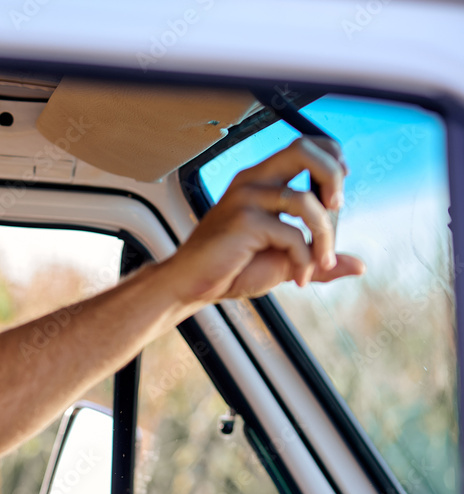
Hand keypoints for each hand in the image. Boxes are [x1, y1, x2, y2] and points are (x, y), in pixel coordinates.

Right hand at [168, 137, 364, 303]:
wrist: (194, 286)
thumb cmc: (232, 268)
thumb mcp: (286, 259)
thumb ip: (319, 256)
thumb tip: (359, 266)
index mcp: (261, 180)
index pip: (306, 147)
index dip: (332, 162)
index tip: (336, 199)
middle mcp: (253, 181)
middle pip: (304, 149)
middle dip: (333, 176)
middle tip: (337, 209)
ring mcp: (246, 198)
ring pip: (305, 200)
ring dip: (324, 237)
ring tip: (320, 264)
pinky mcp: (243, 220)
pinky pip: (292, 234)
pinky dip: (303, 259)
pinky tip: (297, 276)